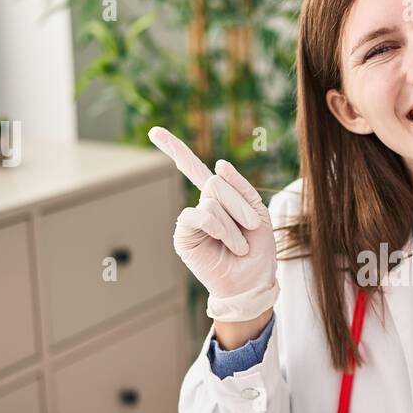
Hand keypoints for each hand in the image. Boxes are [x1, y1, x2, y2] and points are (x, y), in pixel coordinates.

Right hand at [148, 127, 277, 325]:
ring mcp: (192, 221)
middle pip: (215, 182)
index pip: (194, 169)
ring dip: (233, 223)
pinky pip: (198, 215)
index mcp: (219, 198)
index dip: (174, 149)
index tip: (154, 131)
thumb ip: (240, 187)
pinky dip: (217, 226)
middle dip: (240, 204)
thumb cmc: (257, 251)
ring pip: (211, 199)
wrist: (252, 282)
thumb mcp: (258, 213)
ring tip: (239, 245)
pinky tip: (226, 241)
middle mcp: (202, 206)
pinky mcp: (184, 236)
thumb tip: (218, 163)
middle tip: (252, 228)